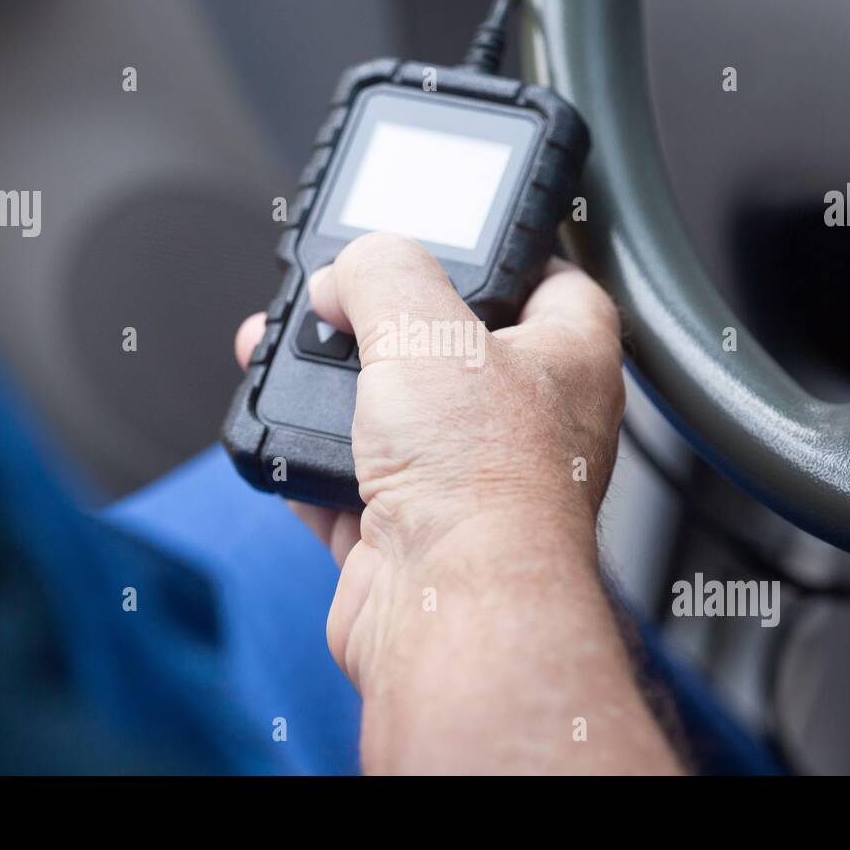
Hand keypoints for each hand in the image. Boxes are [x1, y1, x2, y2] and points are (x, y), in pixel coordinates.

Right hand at [233, 233, 625, 690]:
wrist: (450, 611)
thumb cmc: (485, 484)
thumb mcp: (424, 330)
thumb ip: (384, 272)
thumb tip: (350, 269)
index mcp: (567, 361)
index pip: (553, 283)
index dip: (506, 253)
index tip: (452, 239)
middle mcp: (526, 424)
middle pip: (450, 348)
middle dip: (381, 322)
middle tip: (339, 297)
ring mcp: (466, 482)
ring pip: (391, 414)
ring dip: (330, 388)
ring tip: (283, 351)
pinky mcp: (409, 533)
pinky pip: (350, 480)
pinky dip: (311, 459)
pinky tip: (281, 433)